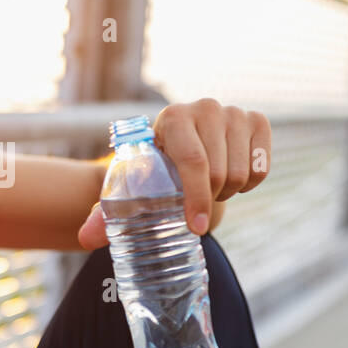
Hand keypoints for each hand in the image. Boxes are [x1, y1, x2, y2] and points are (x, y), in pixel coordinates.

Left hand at [77, 98, 271, 247]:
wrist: (178, 159)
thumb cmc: (152, 175)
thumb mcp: (128, 192)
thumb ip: (104, 215)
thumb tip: (85, 239)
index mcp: (173, 117)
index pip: (193, 162)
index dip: (196, 198)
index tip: (194, 227)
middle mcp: (205, 108)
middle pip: (219, 172)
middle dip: (208, 199)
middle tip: (192, 204)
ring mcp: (234, 112)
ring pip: (242, 172)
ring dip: (227, 192)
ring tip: (208, 189)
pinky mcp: (257, 122)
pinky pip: (262, 168)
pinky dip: (249, 183)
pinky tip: (230, 179)